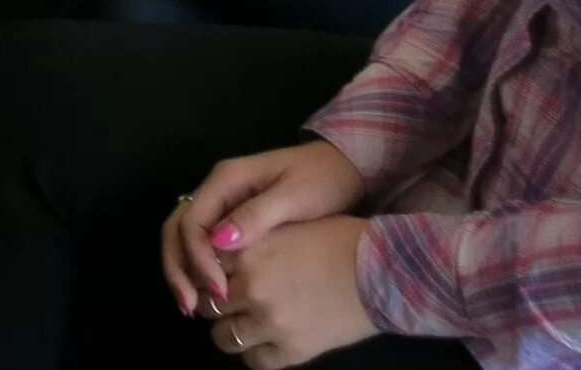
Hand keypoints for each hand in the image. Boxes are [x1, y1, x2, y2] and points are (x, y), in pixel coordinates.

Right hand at [162, 140, 366, 317]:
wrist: (342, 167)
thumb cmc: (321, 179)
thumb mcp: (294, 197)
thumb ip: (256, 215)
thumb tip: (220, 242)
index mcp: (226, 179)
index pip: (192, 220)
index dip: (198, 257)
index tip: (220, 290)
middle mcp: (216, 190)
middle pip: (177, 228)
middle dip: (178, 267)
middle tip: (189, 306)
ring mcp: (222, 204)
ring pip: (185, 237)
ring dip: (183, 271)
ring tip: (192, 307)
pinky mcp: (232, 219)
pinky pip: (203, 244)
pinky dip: (199, 269)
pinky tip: (209, 295)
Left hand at [210, 217, 377, 363]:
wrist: (380, 272)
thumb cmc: (337, 238)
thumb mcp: (285, 224)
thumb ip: (248, 237)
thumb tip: (218, 247)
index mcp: (247, 250)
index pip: (201, 267)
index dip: (203, 272)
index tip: (211, 276)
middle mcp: (251, 287)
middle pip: (206, 303)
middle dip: (214, 302)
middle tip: (228, 300)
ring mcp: (269, 322)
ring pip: (223, 337)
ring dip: (229, 330)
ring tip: (246, 321)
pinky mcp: (291, 351)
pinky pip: (254, 361)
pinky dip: (255, 352)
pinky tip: (267, 340)